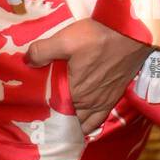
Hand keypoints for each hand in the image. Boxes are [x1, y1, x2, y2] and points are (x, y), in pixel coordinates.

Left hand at [26, 17, 151, 134]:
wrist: (133, 34)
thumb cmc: (98, 36)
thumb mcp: (65, 39)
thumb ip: (43, 51)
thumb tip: (26, 62)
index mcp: (74, 92)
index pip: (52, 108)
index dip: (41, 106)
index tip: (30, 103)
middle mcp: (87, 103)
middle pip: (66, 116)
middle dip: (53, 114)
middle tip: (40, 109)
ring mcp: (102, 103)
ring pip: (80, 121)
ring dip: (69, 121)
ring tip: (57, 116)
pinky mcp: (113, 98)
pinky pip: (97, 120)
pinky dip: (87, 125)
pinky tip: (80, 123)